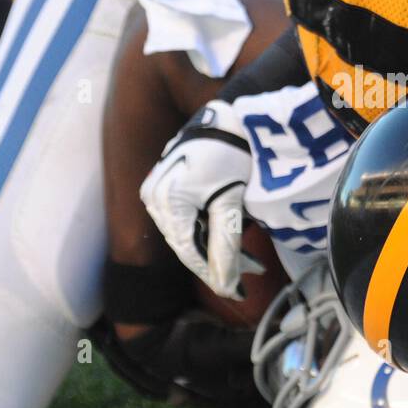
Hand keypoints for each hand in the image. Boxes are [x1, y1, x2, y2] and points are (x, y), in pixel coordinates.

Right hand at [139, 99, 263, 298]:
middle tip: (253, 275)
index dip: (214, 275)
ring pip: (188, 232)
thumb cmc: (233, 153)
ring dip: (217, 246)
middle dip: (220, 261)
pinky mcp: (167, 182)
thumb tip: (226, 286)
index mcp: (166, 201)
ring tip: (251, 260)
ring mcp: (158, 188)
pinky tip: (232, 235)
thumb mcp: (232, 202)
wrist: (230, 114)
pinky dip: (209, 229)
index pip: (189, 252)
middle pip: (188, 244)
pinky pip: (186, 217)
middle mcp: (154, 196)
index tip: (239, 293)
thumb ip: (226, 245)